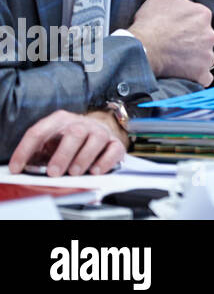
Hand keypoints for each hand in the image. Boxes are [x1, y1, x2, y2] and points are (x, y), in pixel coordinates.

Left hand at [8, 110, 127, 176]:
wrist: (99, 129)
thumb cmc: (69, 140)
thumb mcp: (51, 141)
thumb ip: (39, 152)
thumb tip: (25, 168)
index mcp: (60, 120)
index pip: (39, 131)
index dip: (25, 150)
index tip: (17, 167)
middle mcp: (82, 123)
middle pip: (74, 133)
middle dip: (63, 154)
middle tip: (53, 172)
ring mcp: (100, 132)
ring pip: (96, 140)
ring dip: (84, 158)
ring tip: (74, 173)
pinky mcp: (115, 143)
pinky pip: (114, 150)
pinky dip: (104, 162)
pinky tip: (95, 171)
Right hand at [127, 0, 213, 85]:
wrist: (141, 49)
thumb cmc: (150, 22)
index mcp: (203, 14)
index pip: (198, 19)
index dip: (184, 23)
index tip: (172, 27)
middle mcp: (210, 34)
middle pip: (202, 37)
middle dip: (191, 40)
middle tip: (172, 43)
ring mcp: (207, 55)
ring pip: (204, 55)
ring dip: (194, 57)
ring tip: (174, 57)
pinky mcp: (201, 73)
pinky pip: (204, 75)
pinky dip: (196, 74)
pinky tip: (183, 71)